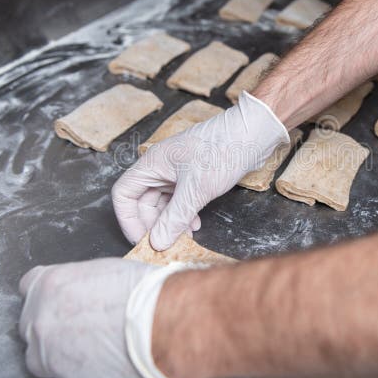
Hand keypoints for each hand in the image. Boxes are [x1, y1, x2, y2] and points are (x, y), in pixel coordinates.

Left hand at [19, 258, 158, 377]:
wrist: (168, 326)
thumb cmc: (148, 293)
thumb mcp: (107, 272)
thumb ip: (81, 285)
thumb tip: (86, 297)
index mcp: (50, 287)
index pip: (29, 288)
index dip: (49, 296)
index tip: (62, 302)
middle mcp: (42, 324)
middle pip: (32, 329)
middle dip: (53, 330)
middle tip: (86, 330)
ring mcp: (54, 361)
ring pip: (45, 363)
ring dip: (65, 359)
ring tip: (101, 353)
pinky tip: (114, 368)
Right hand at [112, 92, 287, 249]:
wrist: (253, 133)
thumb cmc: (223, 150)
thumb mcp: (196, 190)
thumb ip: (174, 218)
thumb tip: (158, 242)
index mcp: (152, 163)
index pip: (124, 194)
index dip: (128, 220)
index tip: (142, 241)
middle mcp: (160, 167)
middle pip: (143, 202)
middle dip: (153, 225)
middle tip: (166, 244)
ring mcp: (176, 171)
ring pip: (163, 203)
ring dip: (171, 222)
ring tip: (185, 237)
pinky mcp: (193, 176)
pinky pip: (179, 200)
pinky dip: (184, 215)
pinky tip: (195, 225)